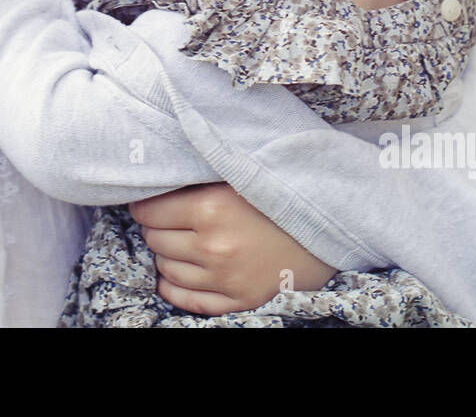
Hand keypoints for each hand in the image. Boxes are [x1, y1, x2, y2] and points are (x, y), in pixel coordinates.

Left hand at [131, 183, 336, 314]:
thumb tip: (158, 175)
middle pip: (155, 240)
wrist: (330, 227)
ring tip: (179, 242)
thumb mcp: (240, 174)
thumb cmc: (282, 192)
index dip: (145, 205)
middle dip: (156, 228)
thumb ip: (200, 177)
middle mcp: (212, 247)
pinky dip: (174, 286)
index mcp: (210, 209)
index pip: (149, 211)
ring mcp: (224, 279)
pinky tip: (177, 273)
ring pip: (166, 269)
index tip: (149, 202)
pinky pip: (186, 299)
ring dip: (166, 254)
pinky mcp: (237, 301)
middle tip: (167, 219)